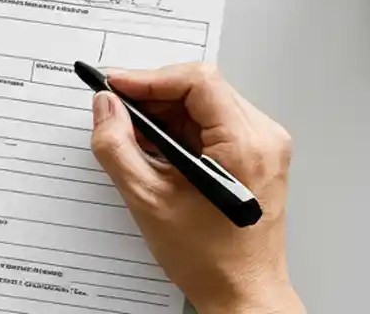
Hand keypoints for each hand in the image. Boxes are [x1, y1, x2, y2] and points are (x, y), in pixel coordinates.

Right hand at [89, 64, 304, 313]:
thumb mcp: (148, 200)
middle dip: (153, 96)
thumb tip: (105, 108)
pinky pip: (212, 123)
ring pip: (204, 104)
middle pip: (200, 88)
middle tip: (116, 110)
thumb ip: (117, 147)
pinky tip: (158, 150)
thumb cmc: (211, 260)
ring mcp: (262, 145)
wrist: (242, 293)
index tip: (116, 86)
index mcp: (246, 144)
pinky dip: (180, 128)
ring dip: (165, 113)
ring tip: (135, 137)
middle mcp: (263, 138)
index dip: (149, 78)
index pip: (196, 81)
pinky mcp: (254, 155)